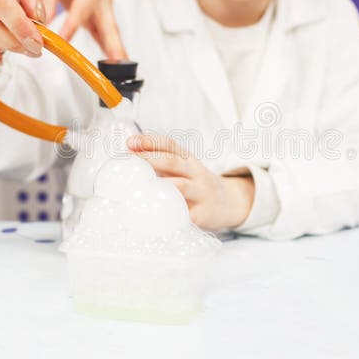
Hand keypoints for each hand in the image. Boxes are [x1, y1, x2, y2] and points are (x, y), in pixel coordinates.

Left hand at [32, 0, 126, 59]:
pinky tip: (112, 64)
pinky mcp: (99, 13)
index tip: (63, 42)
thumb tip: (40, 22)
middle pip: (109, 24)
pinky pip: (105, 32)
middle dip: (113, 45)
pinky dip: (108, 47)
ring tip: (119, 71)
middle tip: (118, 63)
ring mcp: (104, 6)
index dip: (72, 26)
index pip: (82, 9)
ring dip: (115, 50)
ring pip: (110, 31)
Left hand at [128, 134, 254, 230]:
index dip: (150, 141)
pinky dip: (168, 215)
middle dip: (150, 159)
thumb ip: (162, 163)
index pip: (170, 145)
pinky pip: (184, 215)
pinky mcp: (201, 215)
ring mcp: (200, 194)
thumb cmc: (196, 185)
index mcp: (189, 160)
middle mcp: (196, 173)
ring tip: (138, 188)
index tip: (130, 142)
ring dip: (158, 186)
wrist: (229, 203)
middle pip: (173, 162)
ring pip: (179, 187)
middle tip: (130, 161)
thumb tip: (128, 157)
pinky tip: (152, 216)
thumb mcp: (185, 168)